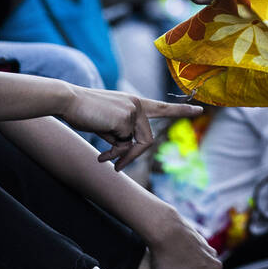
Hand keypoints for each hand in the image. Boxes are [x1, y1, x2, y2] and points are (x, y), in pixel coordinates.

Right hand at [57, 85, 201, 171]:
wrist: (68, 101)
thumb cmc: (84, 113)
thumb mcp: (107, 125)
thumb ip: (121, 134)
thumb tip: (127, 153)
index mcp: (134, 103)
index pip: (162, 107)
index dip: (181, 111)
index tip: (199, 110)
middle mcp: (138, 104)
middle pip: (146, 140)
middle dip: (132, 157)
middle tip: (116, 167)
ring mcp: (134, 110)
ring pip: (135, 145)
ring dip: (121, 156)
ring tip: (105, 159)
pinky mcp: (127, 117)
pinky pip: (124, 144)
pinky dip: (112, 150)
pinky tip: (100, 144)